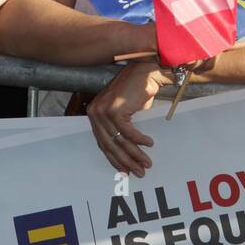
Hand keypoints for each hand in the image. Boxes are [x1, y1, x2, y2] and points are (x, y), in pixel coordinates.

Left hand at [86, 62, 161, 176]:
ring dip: (135, 154)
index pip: (102, 143)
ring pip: (120, 140)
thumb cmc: (138, 92)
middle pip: (110, 144)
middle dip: (126, 161)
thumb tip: (127, 153)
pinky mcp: (114, 110)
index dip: (114, 159)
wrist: (146, 72)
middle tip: (139, 172)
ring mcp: (103, 111)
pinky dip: (140, 140)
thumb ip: (121, 130)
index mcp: (94, 115)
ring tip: (147, 163)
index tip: (125, 171)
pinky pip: (129, 132)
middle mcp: (95, 113)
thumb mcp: (126, 113)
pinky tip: (149, 144)